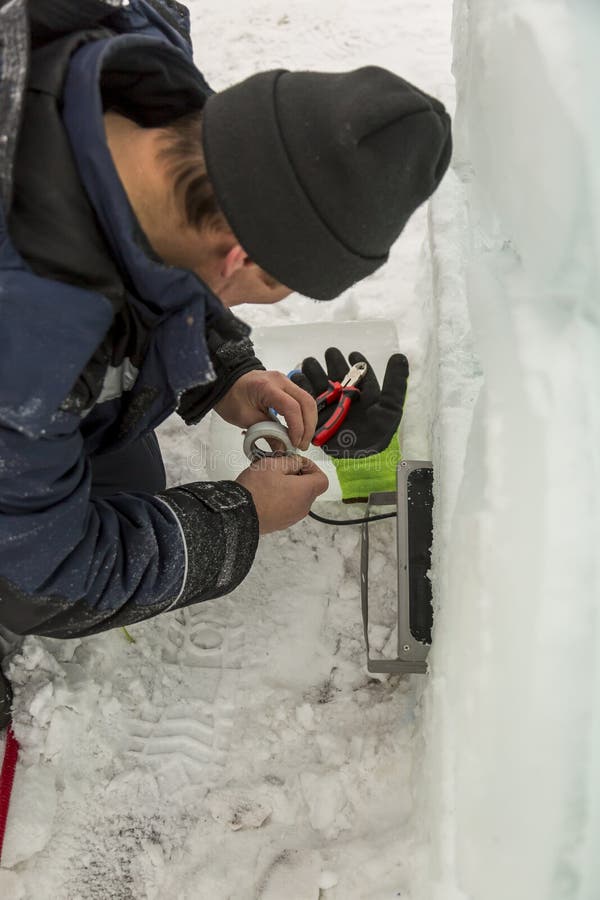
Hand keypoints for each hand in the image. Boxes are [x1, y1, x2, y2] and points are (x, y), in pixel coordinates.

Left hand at [214, 370, 316, 450]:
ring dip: (308, 421)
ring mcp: (286, 381)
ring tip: (301, 439)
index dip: (297, 428)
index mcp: (267, 386)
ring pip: (308, 401)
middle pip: (307, 403)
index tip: (294, 443)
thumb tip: (282, 447)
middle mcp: (281, 380)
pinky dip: (303, 416)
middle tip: (302, 444)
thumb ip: (267, 433)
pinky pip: (301, 400)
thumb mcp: (245, 418)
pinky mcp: (286, 386)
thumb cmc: (230, 396)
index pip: (292, 407)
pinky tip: (299, 429)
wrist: (225, 382)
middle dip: (308, 426)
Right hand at [236, 455, 327, 533]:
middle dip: (298, 476)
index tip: (297, 463)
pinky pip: (287, 507)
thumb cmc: (256, 490)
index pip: (322, 479)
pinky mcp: (281, 523)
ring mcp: (292, 517)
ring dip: (288, 488)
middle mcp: (303, 507)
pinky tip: (266, 493)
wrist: (239, 515)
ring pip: (297, 498)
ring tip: (270, 481)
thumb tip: (298, 463)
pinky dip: (281, 499)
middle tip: (280, 469)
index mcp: (305, 491)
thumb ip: (291, 462)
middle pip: (309, 488)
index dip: (312, 468)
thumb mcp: (273, 465)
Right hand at [291, 348, 408, 456]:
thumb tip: (400, 356)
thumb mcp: (390, 407)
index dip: (357, 362)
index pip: (361, 374)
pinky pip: (306, 397)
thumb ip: (394, 382)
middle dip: (333, 362)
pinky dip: (301, 386)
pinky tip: (298, 376)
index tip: (353, 353)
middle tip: (329, 352)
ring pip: (321, 382)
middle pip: (338, 375)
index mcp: (365, 394)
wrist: (357, 456)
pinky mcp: (316, 414)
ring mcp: (331, 405)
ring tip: (310, 362)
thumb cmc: (376, 433)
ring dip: (315, 370)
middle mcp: (347, 398)